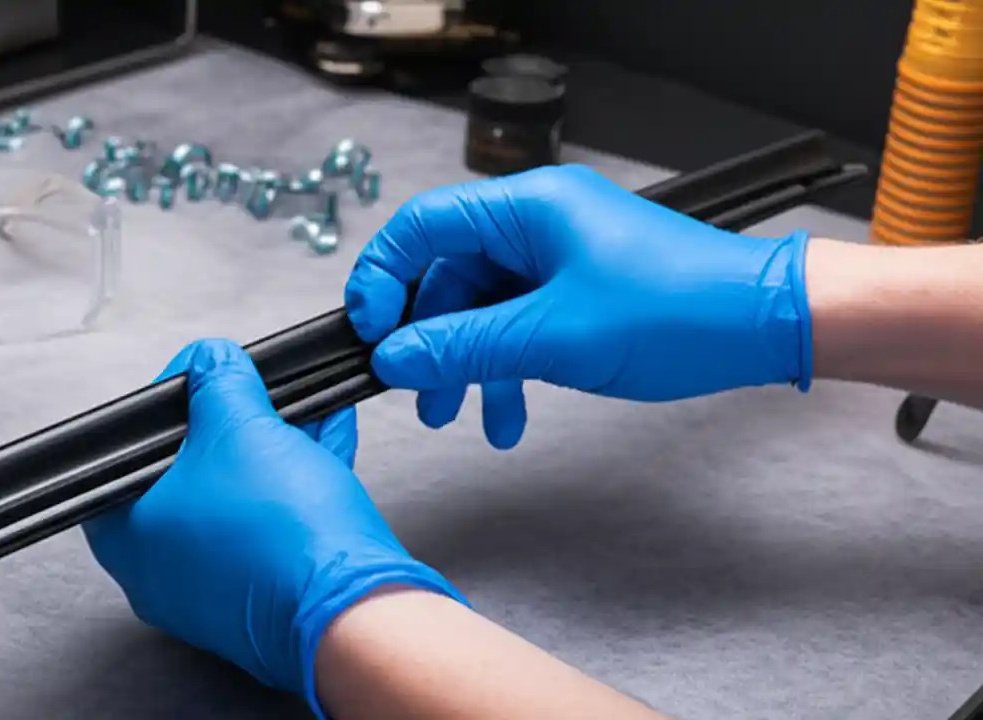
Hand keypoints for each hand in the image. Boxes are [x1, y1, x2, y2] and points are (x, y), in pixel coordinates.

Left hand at [81, 339, 463, 715]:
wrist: (353, 608)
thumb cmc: (282, 534)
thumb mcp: (242, 425)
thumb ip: (220, 381)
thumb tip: (212, 360)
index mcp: (127, 536)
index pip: (128, 450)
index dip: (170, 404)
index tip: (204, 379)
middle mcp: (159, 572)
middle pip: (191, 472)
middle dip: (239, 422)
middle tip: (261, 394)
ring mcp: (212, 589)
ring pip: (238, 497)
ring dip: (274, 448)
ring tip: (307, 411)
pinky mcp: (263, 596)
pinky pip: (269, 526)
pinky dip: (293, 484)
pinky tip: (325, 443)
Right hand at [345, 164, 811, 448]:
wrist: (766, 326)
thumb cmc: (680, 311)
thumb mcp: (554, 336)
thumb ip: (464, 347)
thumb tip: (395, 357)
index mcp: (528, 208)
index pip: (423, 226)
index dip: (383, 276)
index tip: (369, 329)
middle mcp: (537, 223)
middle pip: (448, 274)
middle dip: (427, 337)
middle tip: (413, 387)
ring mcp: (558, 257)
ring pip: (480, 307)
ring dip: (464, 363)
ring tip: (454, 415)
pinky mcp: (576, 289)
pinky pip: (517, 324)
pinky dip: (505, 368)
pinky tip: (506, 416)